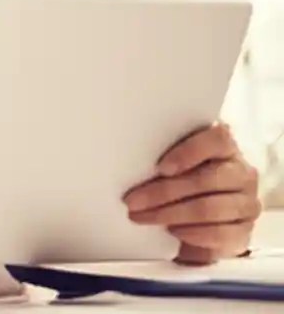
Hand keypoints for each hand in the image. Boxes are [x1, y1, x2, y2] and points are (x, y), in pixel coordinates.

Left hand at [124, 123, 261, 263]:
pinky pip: (220, 233)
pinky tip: (171, 230)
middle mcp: (242, 172)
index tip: (160, 168)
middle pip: (206, 179)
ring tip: (142, 216)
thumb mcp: (172, 164)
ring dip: (169, 214)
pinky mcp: (244, 231)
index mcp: (225, 147)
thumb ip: (162, 157)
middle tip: (132, 201)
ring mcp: (247, 203)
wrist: (201, 220)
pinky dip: (191, 233)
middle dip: (163, 192)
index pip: (217, 139)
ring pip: (210, 208)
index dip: (189, 152)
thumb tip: (126, 158)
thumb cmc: (181, 182)